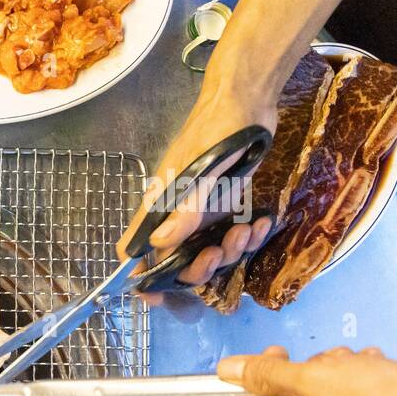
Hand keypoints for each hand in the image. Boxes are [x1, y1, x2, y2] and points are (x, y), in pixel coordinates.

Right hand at [117, 78, 278, 302]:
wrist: (247, 101)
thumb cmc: (216, 131)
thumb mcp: (202, 171)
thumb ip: (184, 210)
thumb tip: (160, 247)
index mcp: (159, 208)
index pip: (134, 250)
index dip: (139, 276)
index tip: (156, 294)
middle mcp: (175, 215)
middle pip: (175, 261)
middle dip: (199, 267)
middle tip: (221, 250)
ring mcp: (200, 212)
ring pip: (206, 252)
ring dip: (229, 252)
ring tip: (247, 231)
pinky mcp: (224, 206)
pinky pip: (230, 236)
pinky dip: (248, 237)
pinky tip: (262, 222)